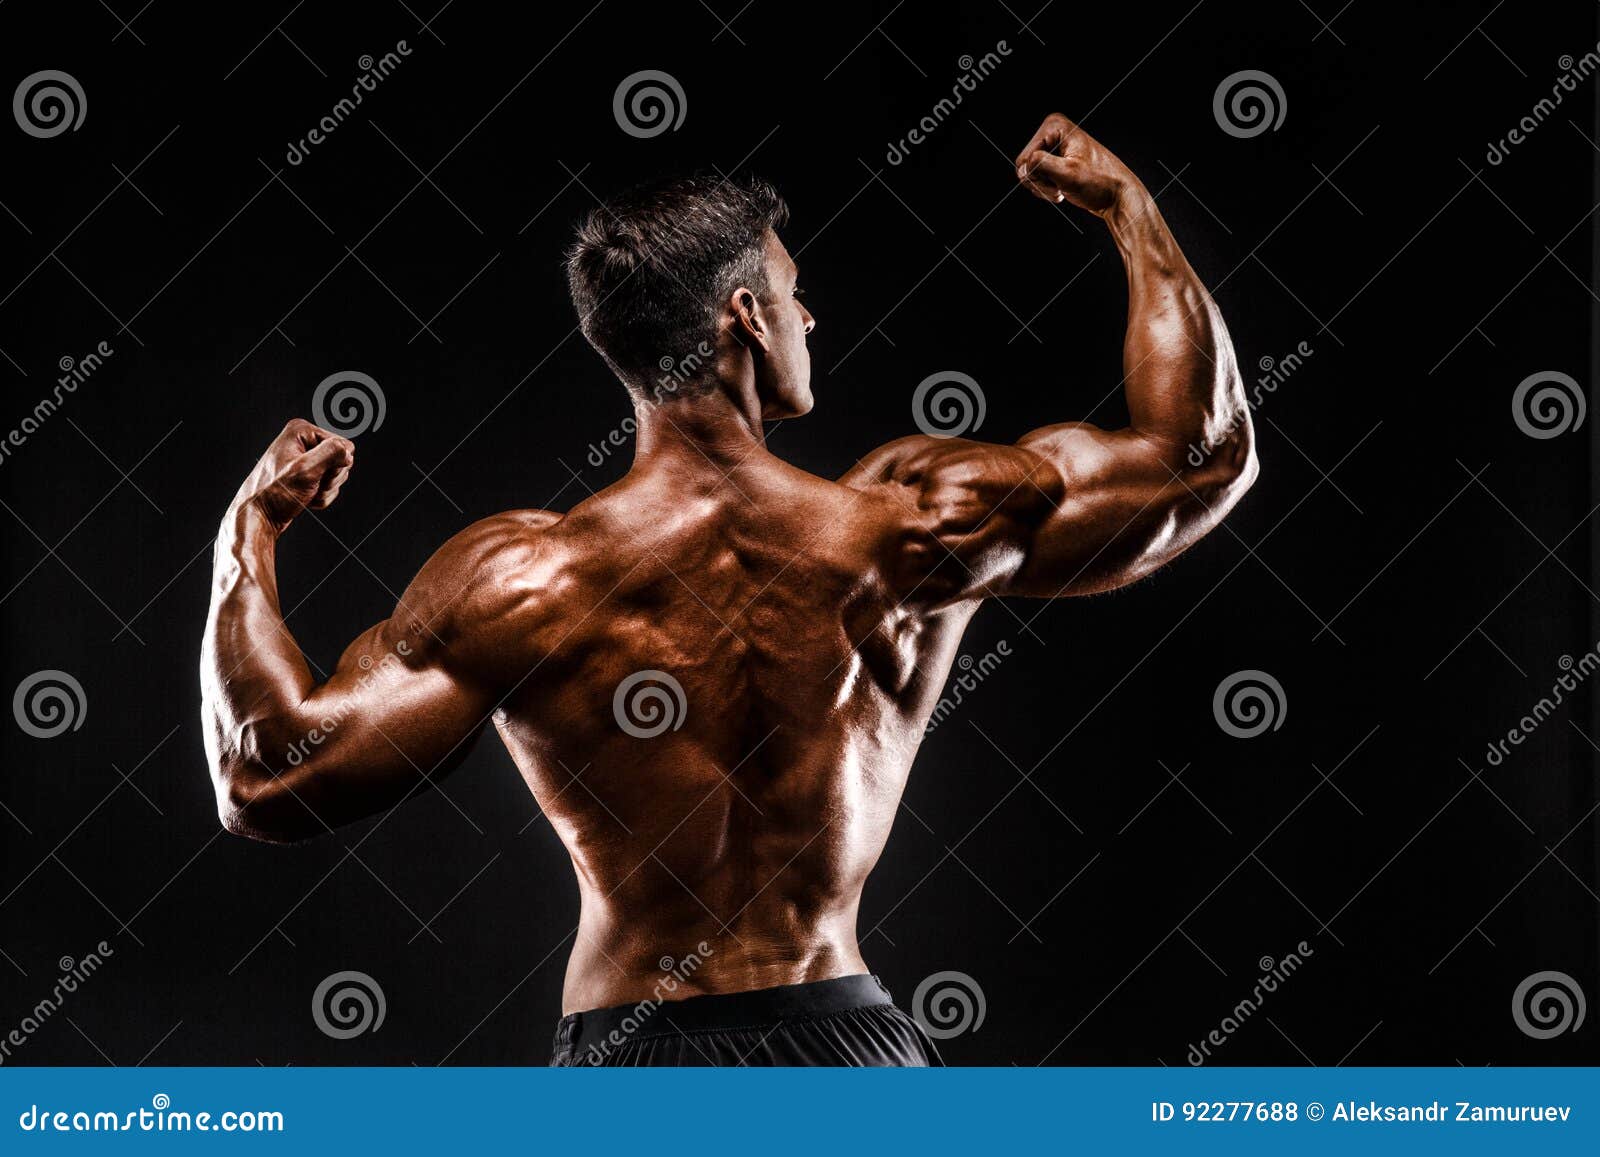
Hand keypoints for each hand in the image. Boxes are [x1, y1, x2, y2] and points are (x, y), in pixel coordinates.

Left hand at [233, 419, 354, 532]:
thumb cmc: (275, 493)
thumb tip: (347, 450)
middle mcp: (303, 440)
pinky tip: (306, 498)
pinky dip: (321, 496)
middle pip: (342, 460)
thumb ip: (330, 454)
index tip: (315, 474)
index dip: (335, 465)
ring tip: (306, 493)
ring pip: (337, 475)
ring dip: (325, 490)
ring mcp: (306, 457)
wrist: (260, 515)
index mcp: (301, 430)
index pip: (344, 446)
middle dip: (330, 479)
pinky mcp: (307, 473)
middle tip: (310, 486)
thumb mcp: (306, 470)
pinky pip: (329, 485)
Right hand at [1014, 114, 1135, 216]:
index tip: (1058, 180)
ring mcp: (1054, 146)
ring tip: (1062, 189)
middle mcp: (1053, 131)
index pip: (1025, 158)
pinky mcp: (1055, 160)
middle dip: (1040, 182)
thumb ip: (1040, 164)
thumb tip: (1022, 167)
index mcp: (1055, 125)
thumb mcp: (1068, 173)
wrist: (1117, 195)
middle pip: (1025, 165)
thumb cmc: (1100, 182)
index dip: (1038, 176)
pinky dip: (1046, 189)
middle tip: (1059, 187)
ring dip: (1043, 188)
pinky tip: (1061, 190)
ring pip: (1029, 174)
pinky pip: (1036, 177)